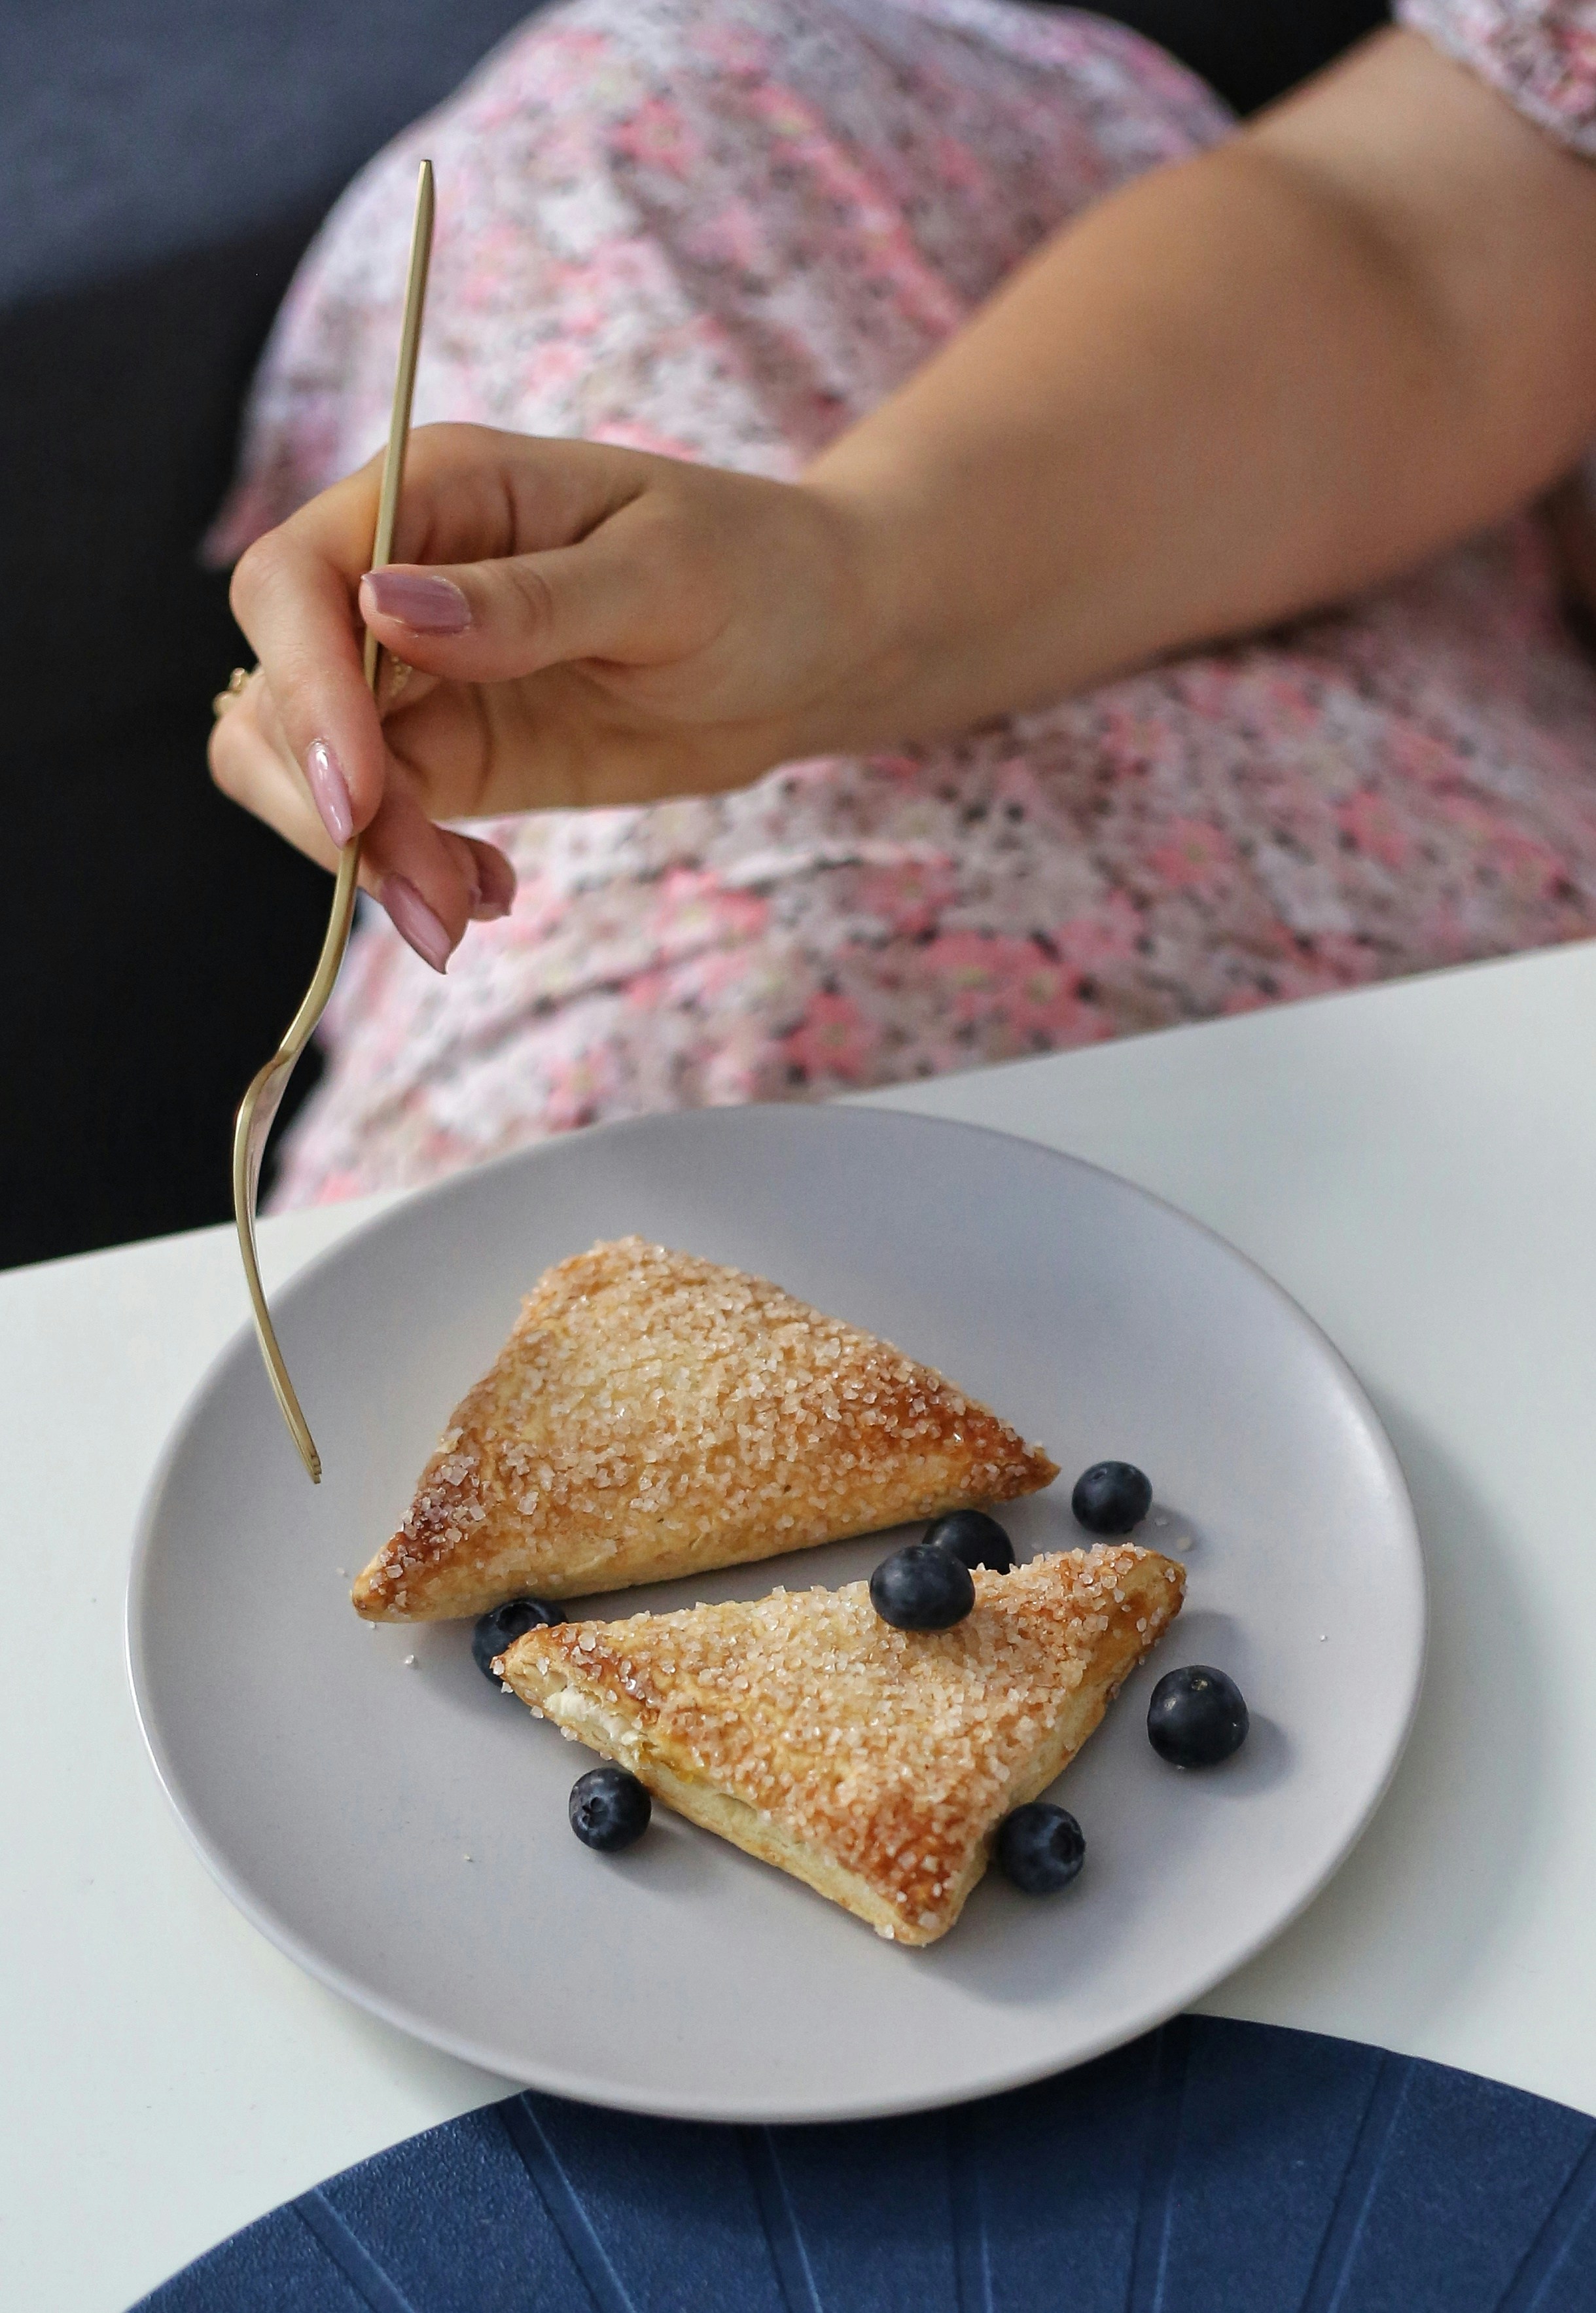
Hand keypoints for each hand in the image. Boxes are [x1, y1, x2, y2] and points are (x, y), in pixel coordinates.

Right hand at [210, 424, 882, 968]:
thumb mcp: (663, 575)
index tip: (360, 796)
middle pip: (278, 694)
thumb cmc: (760, 572)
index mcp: (436, 493)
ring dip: (366, 858)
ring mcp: (417, 677)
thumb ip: (526, 600)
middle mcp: (399, 581)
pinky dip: (410, 872)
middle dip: (328, 806)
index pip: (295, 584)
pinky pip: (378, 824)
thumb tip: (386, 608)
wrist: (821, 645)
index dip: (304, 691)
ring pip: (309, 774)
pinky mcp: (451, 756)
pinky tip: (490, 891)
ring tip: (466, 909)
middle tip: (429, 894)